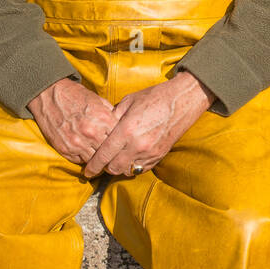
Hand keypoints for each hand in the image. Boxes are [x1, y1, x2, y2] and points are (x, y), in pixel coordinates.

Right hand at [28, 77, 119, 166]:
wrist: (49, 95)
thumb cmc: (75, 96)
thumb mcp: (98, 100)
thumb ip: (111, 115)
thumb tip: (121, 127)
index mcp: (103, 119)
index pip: (120, 139)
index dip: (121, 141)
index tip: (120, 143)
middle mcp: (91, 133)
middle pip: (109, 152)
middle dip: (110, 152)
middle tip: (111, 152)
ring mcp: (77, 143)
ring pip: (95, 160)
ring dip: (96, 157)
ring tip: (97, 152)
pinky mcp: (65, 149)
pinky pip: (80, 161)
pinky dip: (83, 157)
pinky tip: (84, 150)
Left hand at [83, 71, 214, 178]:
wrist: (182, 100)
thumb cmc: (154, 97)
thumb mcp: (128, 102)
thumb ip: (112, 117)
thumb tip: (101, 129)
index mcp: (126, 130)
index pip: (104, 155)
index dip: (93, 166)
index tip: (87, 171)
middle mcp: (137, 145)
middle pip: (114, 168)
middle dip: (105, 167)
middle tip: (101, 163)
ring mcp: (150, 152)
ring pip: (127, 171)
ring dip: (119, 168)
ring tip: (116, 160)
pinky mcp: (159, 156)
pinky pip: (141, 169)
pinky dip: (133, 167)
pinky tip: (130, 158)